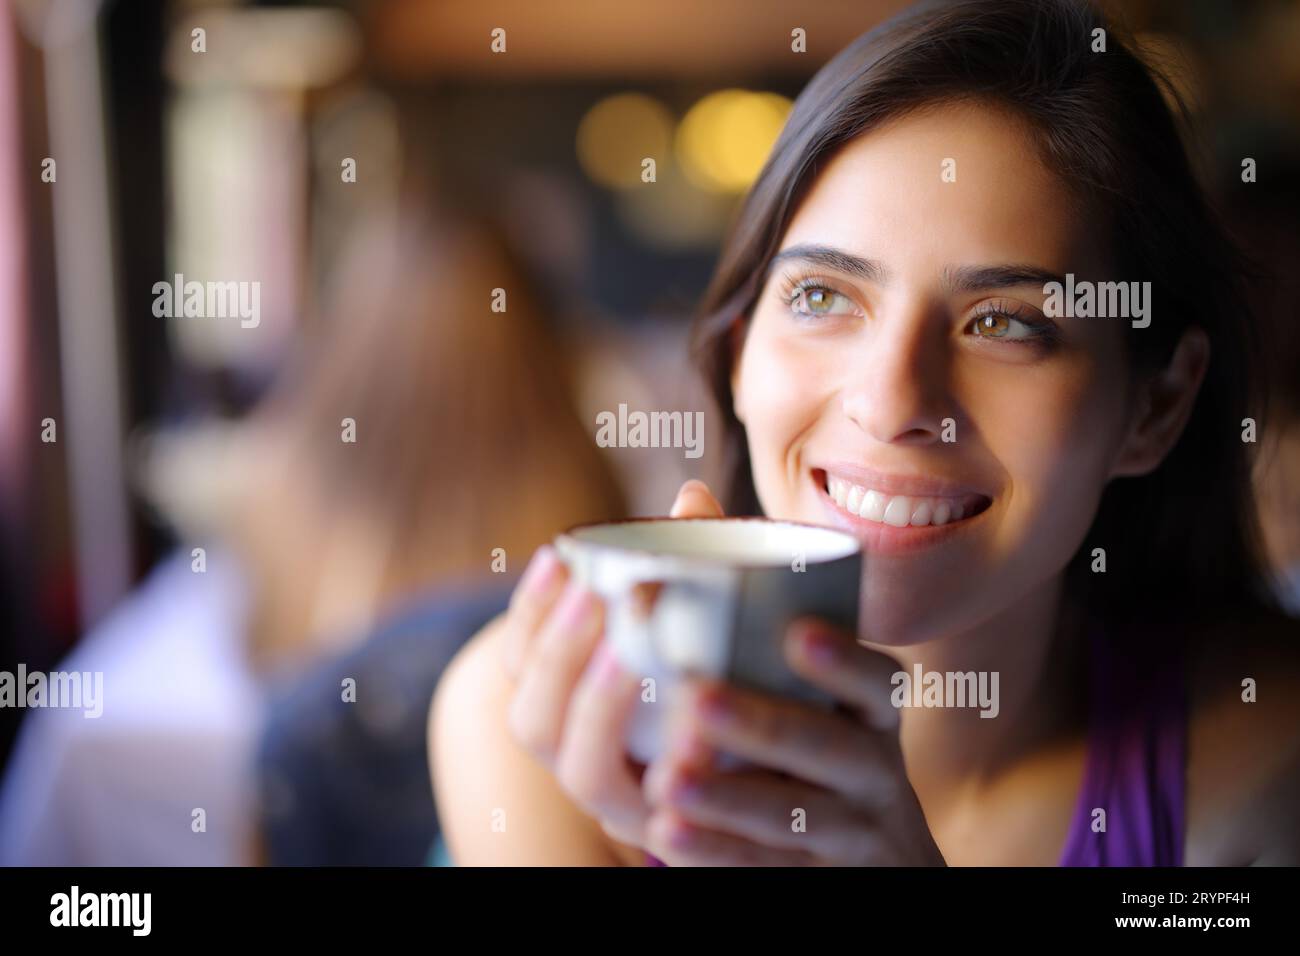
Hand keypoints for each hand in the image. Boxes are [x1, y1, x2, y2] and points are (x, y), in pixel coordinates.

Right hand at [499, 479, 724, 848]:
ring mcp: (624, 805)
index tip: (558, 555)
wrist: (780, 780)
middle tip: (596, 597)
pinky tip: (700, 732)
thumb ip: (687, 566)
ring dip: (596, 710)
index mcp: (569, 708)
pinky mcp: (677, 835)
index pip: (521, 664)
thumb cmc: (718, 685)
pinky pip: (661, 817)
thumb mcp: (694, 626)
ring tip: (628, 655)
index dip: (529, 612)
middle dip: (556, 653)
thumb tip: (691, 494)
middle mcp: (581, 760)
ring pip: (581, 771)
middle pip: (532, 721)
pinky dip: (676, 771)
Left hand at [639, 618, 947, 865]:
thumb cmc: (823, 754)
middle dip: (763, 723)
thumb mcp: (825, 704)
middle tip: (697, 698)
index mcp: (873, 715)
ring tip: (667, 780)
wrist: (877, 857)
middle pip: (831, 748)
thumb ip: (762, 642)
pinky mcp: (815, 876)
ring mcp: (850, 831)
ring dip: (727, 797)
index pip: (878, 683)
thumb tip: (672, 535)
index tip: (798, 635)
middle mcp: (871, 770)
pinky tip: (668, 831)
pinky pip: (766, 865)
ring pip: (794, 815)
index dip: (846, 660)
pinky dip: (716, 849)